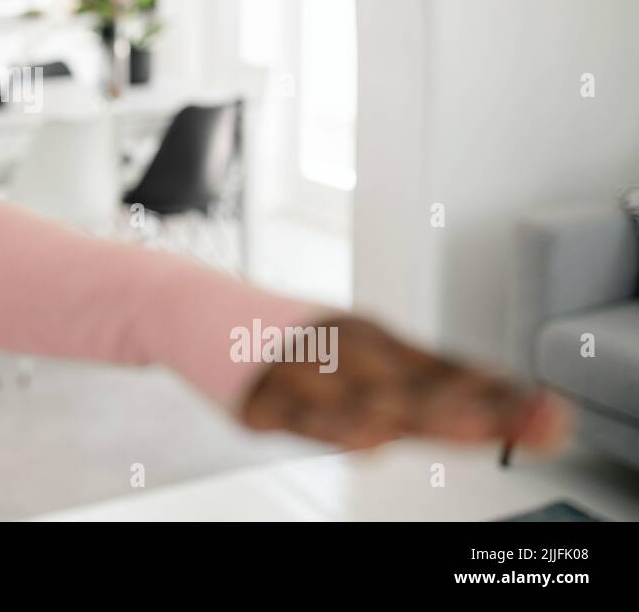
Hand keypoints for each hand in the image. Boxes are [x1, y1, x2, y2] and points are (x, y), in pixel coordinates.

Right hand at [237, 312, 573, 451]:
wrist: (198, 309)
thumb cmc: (287, 340)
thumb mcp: (354, 349)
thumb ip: (418, 377)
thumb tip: (498, 401)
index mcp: (373, 340)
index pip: (447, 373)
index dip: (499, 396)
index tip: (551, 417)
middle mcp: (343, 350)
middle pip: (416, 387)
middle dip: (473, 408)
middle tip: (527, 421)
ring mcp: (301, 370)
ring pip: (360, 400)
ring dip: (417, 415)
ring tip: (467, 430)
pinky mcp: (259, 397)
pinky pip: (299, 417)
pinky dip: (335, 426)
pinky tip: (366, 439)